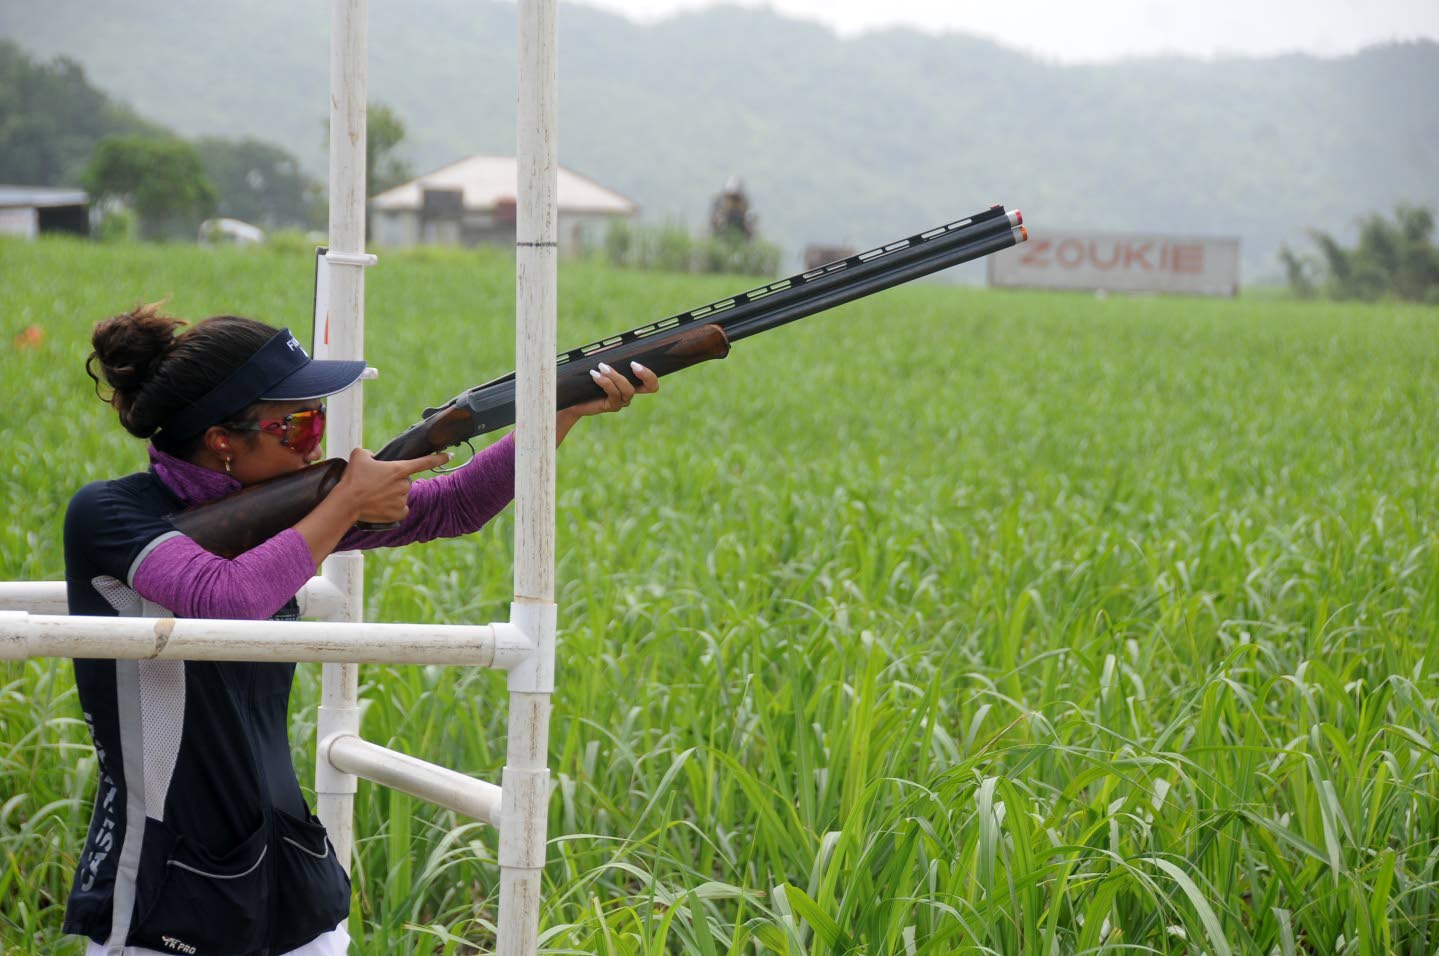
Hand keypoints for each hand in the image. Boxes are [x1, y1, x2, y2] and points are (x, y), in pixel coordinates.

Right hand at [334, 448, 450, 523]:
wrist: (347, 502)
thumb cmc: (353, 478)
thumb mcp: (359, 455)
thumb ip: (370, 452)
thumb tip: (374, 457)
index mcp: (399, 468)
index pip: (424, 462)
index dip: (438, 458)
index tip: (449, 456)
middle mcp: (405, 484)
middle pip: (406, 480)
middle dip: (395, 481)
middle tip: (377, 483)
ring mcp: (402, 499)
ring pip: (402, 495)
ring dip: (393, 494)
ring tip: (375, 495)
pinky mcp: (399, 513)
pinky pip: (402, 509)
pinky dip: (394, 508)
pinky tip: (383, 506)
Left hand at [556, 361, 658, 443]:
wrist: (572, 397)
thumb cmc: (586, 378)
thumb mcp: (598, 363)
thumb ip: (608, 355)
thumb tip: (615, 342)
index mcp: (632, 381)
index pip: (651, 381)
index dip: (649, 373)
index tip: (634, 363)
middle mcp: (630, 392)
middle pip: (651, 387)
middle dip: (646, 375)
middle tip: (633, 364)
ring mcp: (622, 401)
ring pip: (628, 389)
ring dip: (615, 376)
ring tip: (601, 367)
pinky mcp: (611, 406)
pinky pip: (614, 394)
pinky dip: (605, 382)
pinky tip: (595, 375)